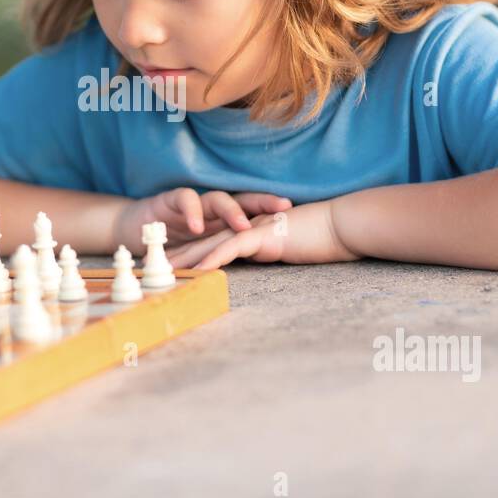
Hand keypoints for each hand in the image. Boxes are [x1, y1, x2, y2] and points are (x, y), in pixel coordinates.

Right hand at [113, 188, 292, 250]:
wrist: (135, 228)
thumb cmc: (173, 239)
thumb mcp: (204, 247)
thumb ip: (226, 250)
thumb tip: (260, 261)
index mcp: (223, 217)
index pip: (252, 209)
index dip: (271, 210)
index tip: (294, 214)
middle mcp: (211, 207)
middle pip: (242, 199)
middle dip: (262, 203)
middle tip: (282, 209)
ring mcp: (192, 203)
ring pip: (216, 199)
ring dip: (230, 211)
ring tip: (243, 225)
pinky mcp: (169, 202)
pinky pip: (185, 201)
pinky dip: (192, 213)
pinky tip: (198, 227)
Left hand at [165, 200, 359, 269]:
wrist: (342, 225)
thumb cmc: (322, 239)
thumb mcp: (288, 249)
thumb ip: (270, 253)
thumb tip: (258, 261)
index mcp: (251, 232)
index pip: (216, 243)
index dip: (193, 253)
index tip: (173, 266)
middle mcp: (248, 228)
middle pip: (206, 241)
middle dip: (181, 255)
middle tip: (154, 269)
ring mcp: (254, 229)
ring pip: (214, 242)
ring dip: (190, 257)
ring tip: (167, 272)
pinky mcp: (265, 235)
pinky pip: (235, 246)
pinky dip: (216, 257)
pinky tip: (200, 269)